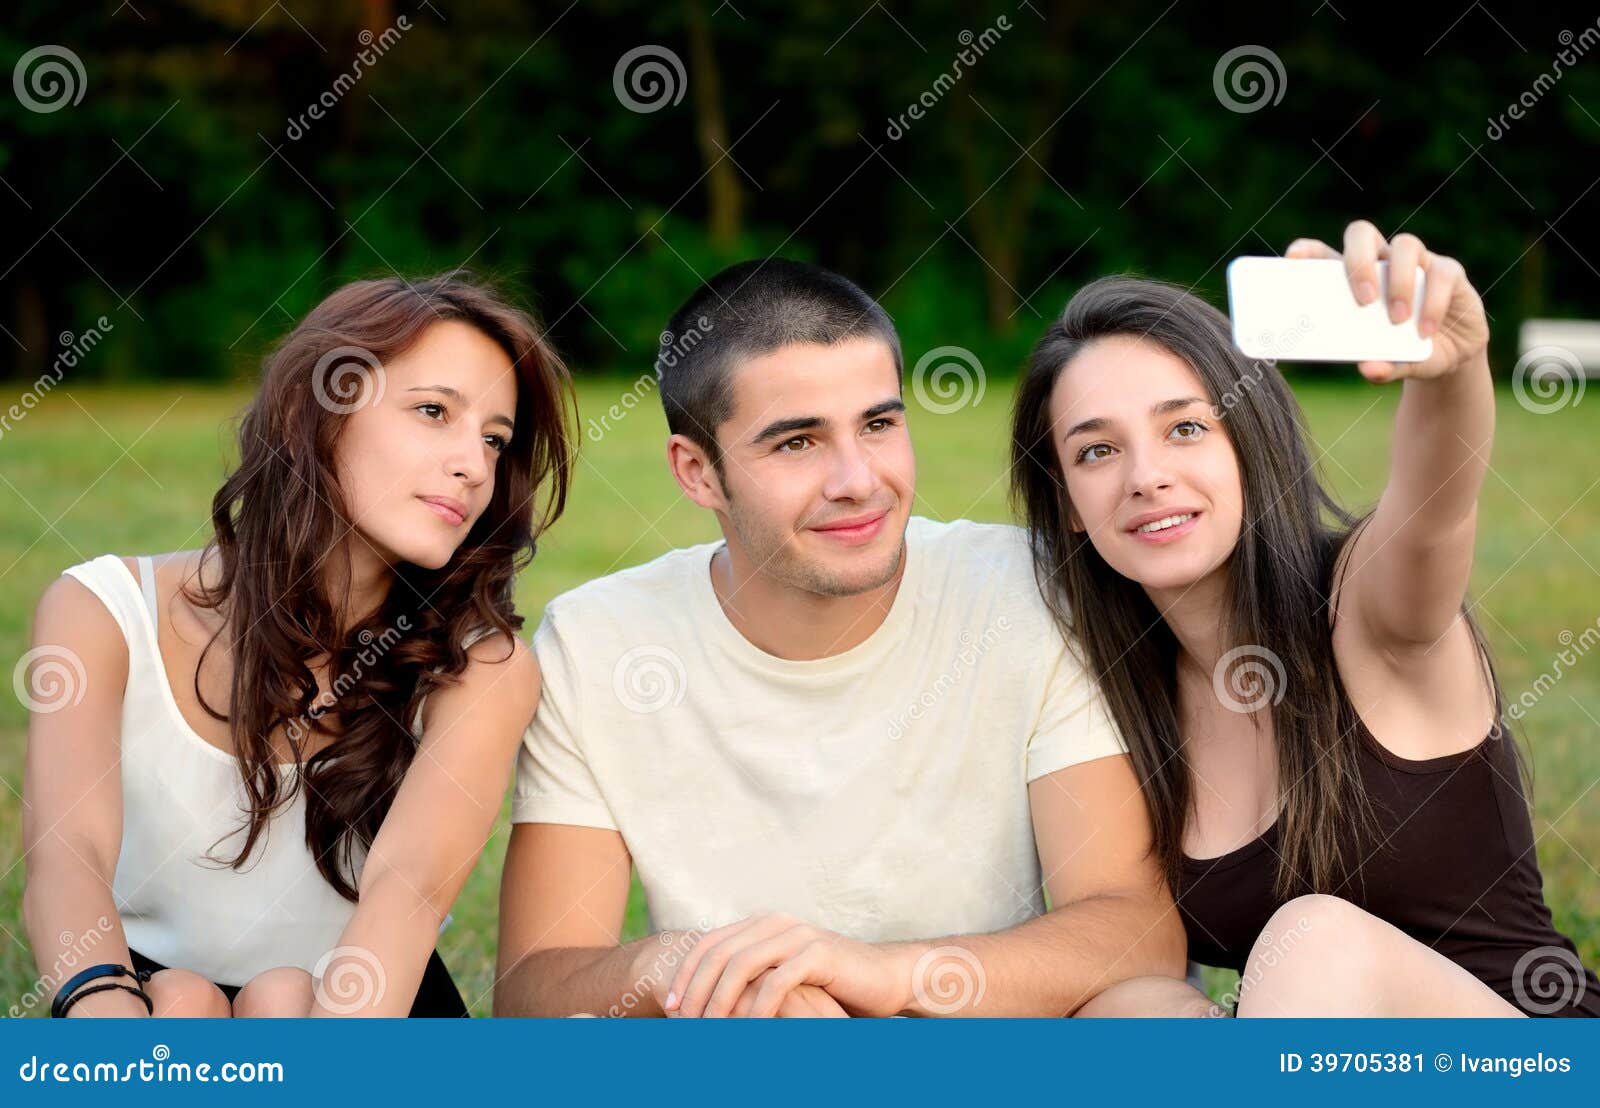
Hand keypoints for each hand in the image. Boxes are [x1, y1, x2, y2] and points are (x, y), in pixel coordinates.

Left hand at [662, 913, 913, 1017]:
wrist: (882, 977)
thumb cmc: (829, 984)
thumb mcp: (783, 975)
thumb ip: (752, 977)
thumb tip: (708, 1000)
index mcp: (762, 924)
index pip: (710, 943)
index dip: (686, 974)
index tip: (670, 1006)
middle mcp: (776, 923)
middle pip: (720, 953)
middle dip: (696, 990)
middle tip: (682, 1023)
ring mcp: (798, 935)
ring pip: (743, 965)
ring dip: (720, 1000)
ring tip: (708, 1029)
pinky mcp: (819, 953)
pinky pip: (778, 981)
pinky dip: (759, 1007)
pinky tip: (749, 1029)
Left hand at [1285, 220, 1488, 382]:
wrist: (1451, 355)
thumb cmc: (1405, 351)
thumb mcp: (1391, 363)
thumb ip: (1379, 367)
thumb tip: (1368, 369)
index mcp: (1354, 279)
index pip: (1324, 253)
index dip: (1307, 250)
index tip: (1293, 260)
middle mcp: (1383, 261)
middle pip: (1362, 234)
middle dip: (1358, 261)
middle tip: (1362, 299)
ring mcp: (1417, 262)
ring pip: (1405, 245)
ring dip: (1399, 282)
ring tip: (1397, 319)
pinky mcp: (1449, 271)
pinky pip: (1441, 273)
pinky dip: (1433, 302)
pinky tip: (1425, 330)